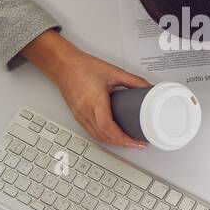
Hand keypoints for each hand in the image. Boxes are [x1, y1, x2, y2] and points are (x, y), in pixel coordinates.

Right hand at [21, 31, 148, 147]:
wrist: (63, 64)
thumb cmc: (82, 67)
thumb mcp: (112, 71)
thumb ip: (132, 80)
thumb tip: (146, 87)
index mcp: (95, 101)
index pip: (108, 127)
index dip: (122, 138)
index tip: (134, 142)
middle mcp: (86, 111)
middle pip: (104, 136)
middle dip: (121, 143)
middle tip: (135, 144)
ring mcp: (80, 115)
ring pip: (97, 136)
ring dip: (112, 142)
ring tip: (126, 142)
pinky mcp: (77, 115)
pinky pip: (91, 131)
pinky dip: (102, 137)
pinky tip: (110, 136)